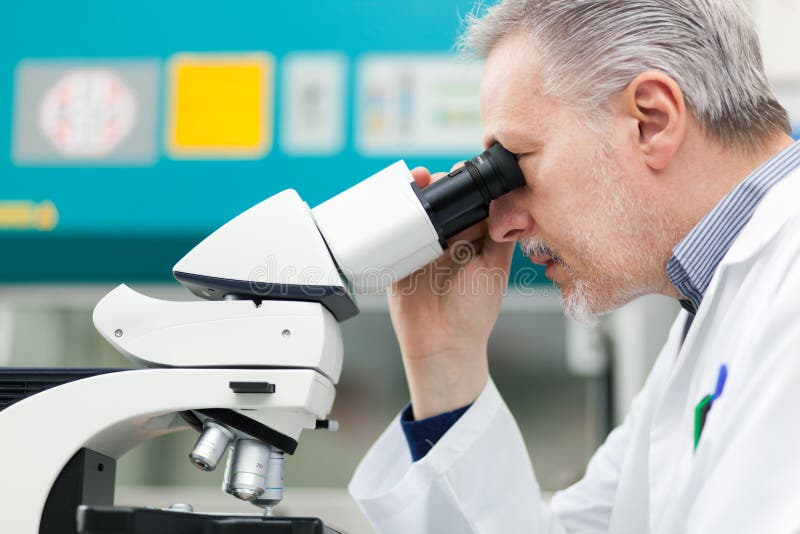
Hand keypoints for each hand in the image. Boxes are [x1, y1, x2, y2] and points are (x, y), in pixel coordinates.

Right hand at [389, 164, 515, 418]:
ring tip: (417, 183)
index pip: (471, 200)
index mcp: (475, 238)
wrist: (441, 343)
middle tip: (435, 179)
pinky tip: (395, 203)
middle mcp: (450, 238)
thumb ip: (498, 235)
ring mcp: (423, 246)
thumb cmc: (473, 311)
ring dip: (415, 194)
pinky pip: (394, 231)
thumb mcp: (494, 268)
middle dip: (438, 184)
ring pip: (418, 211)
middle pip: (442, 199)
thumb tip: (503, 199)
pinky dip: (392, 215)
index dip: (466, 183)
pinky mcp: (400, 257)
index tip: (463, 172)